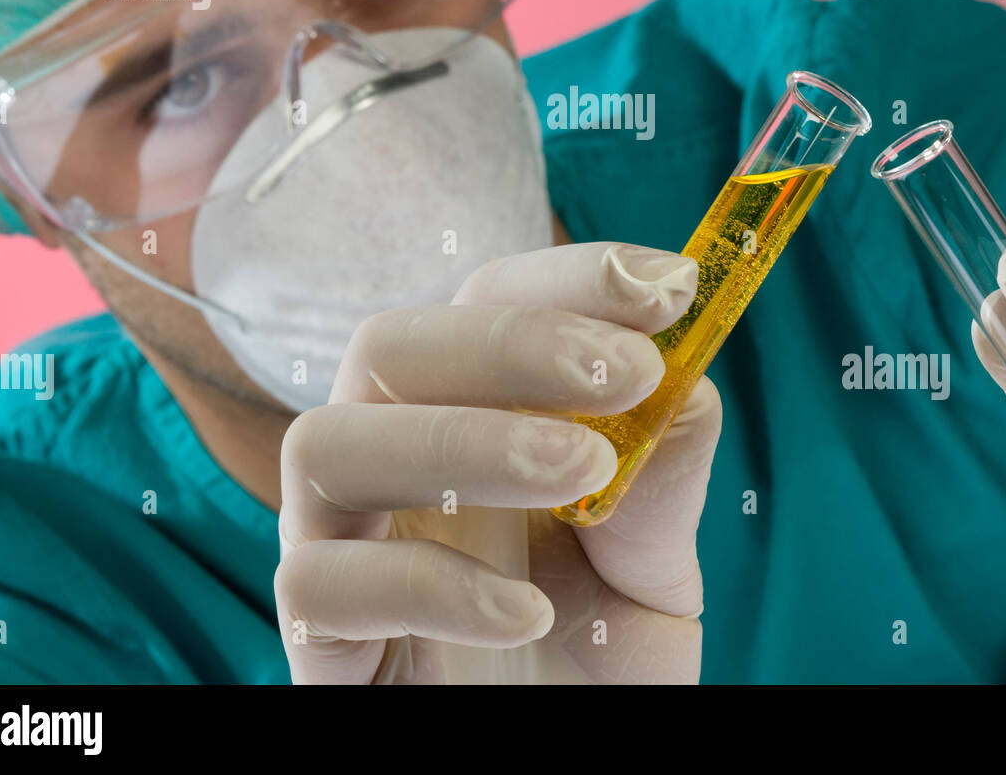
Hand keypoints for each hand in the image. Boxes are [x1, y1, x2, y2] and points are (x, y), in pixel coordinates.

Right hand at [273, 241, 720, 682]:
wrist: (552, 757)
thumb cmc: (591, 653)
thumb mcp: (651, 564)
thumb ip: (663, 479)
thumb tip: (689, 381)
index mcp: (466, 413)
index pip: (487, 302)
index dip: (572, 278)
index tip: (670, 283)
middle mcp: (388, 457)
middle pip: (390, 345)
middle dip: (513, 340)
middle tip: (628, 372)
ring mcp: (337, 539)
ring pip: (326, 441)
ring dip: (466, 440)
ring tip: (583, 474)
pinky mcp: (317, 633)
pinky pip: (322, 583)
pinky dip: (432, 584)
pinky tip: (527, 610)